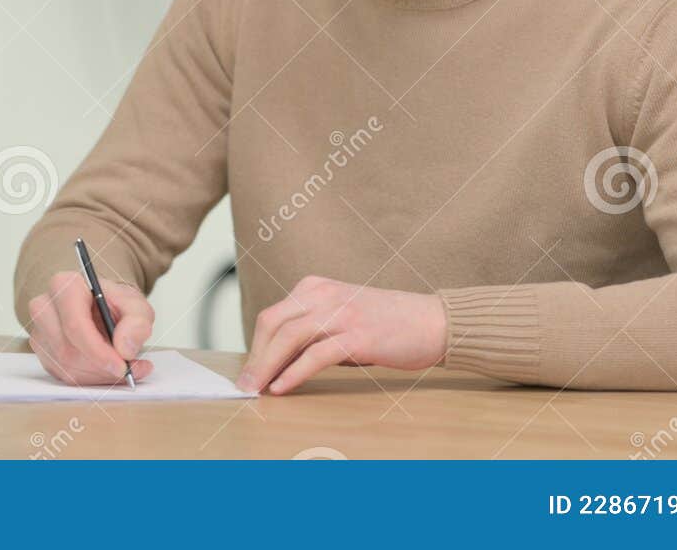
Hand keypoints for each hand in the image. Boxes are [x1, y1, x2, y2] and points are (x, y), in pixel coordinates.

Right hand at [27, 271, 154, 385]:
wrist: (102, 307)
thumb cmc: (114, 304)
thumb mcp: (135, 305)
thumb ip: (137, 321)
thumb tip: (124, 348)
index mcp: (65, 285)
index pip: (75, 325)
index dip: (98, 351)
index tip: (121, 365)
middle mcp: (44, 307)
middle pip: (68, 350)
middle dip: (101, 367)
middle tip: (128, 370)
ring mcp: (39, 332)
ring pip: (65, 367)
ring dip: (98, 375)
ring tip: (123, 368)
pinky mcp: (43, 353)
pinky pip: (64, 376)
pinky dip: (90, 379)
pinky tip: (107, 370)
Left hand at [237, 276, 447, 394]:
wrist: (433, 321)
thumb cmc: (389, 324)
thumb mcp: (343, 316)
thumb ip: (314, 330)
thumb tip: (280, 363)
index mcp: (316, 287)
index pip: (273, 316)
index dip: (256, 347)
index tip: (248, 372)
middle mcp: (324, 295)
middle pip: (273, 323)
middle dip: (254, 357)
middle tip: (243, 385)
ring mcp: (341, 313)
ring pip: (289, 337)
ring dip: (266, 366)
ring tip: (255, 389)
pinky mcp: (357, 335)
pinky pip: (315, 355)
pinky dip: (293, 373)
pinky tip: (282, 388)